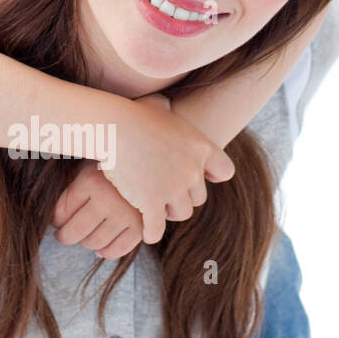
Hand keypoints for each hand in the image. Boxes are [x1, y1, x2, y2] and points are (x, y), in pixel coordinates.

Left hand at [51, 162, 144, 258]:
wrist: (151, 161)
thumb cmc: (111, 164)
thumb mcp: (88, 164)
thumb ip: (69, 180)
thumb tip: (46, 207)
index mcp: (90, 180)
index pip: (60, 212)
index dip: (54, 220)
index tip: (55, 220)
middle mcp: (108, 199)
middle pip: (75, 231)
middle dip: (64, 236)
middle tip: (62, 235)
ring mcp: (126, 215)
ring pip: (94, 243)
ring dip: (85, 243)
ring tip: (83, 236)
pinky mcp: (142, 226)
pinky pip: (118, 249)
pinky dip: (106, 252)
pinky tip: (100, 248)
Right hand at [102, 93, 234, 245]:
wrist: (114, 127)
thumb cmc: (132, 113)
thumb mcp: (159, 106)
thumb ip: (168, 110)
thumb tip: (165, 105)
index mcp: (201, 147)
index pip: (225, 171)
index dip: (211, 176)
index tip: (197, 177)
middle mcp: (192, 170)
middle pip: (198, 197)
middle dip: (183, 196)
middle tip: (165, 192)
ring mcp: (173, 188)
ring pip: (181, 213)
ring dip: (168, 212)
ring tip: (154, 206)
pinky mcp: (152, 203)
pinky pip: (157, 228)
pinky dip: (152, 232)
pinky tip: (147, 232)